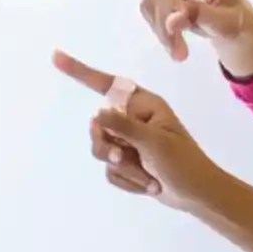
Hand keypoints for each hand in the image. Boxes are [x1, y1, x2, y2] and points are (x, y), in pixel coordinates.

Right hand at [53, 50, 231, 213]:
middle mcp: (133, 120)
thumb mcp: (155, 142)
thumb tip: (96, 113)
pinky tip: (149, 185)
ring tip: (147, 175)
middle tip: (122, 155)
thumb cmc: (183, 163)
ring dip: (124, 169)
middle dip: (109, 147)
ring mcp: (129, 142)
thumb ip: (124, 127)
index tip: (56, 57)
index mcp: (144, 105)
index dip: (80, 72)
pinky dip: (128, 181)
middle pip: (97, 127)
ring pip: (101, 151)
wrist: (196, 194)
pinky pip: (109, 171)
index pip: (107, 85)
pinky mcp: (127, 162)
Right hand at [133, 0, 252, 76]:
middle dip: (166, 19)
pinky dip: (159, 28)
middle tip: (176, 51)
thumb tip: (175, 16)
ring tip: (178, 52)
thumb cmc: (237, 22)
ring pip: (154, 0)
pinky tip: (172, 42)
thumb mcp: (227, 23)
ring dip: (161, 28)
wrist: (234, 30)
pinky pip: (151, 8)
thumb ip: (202, 16)